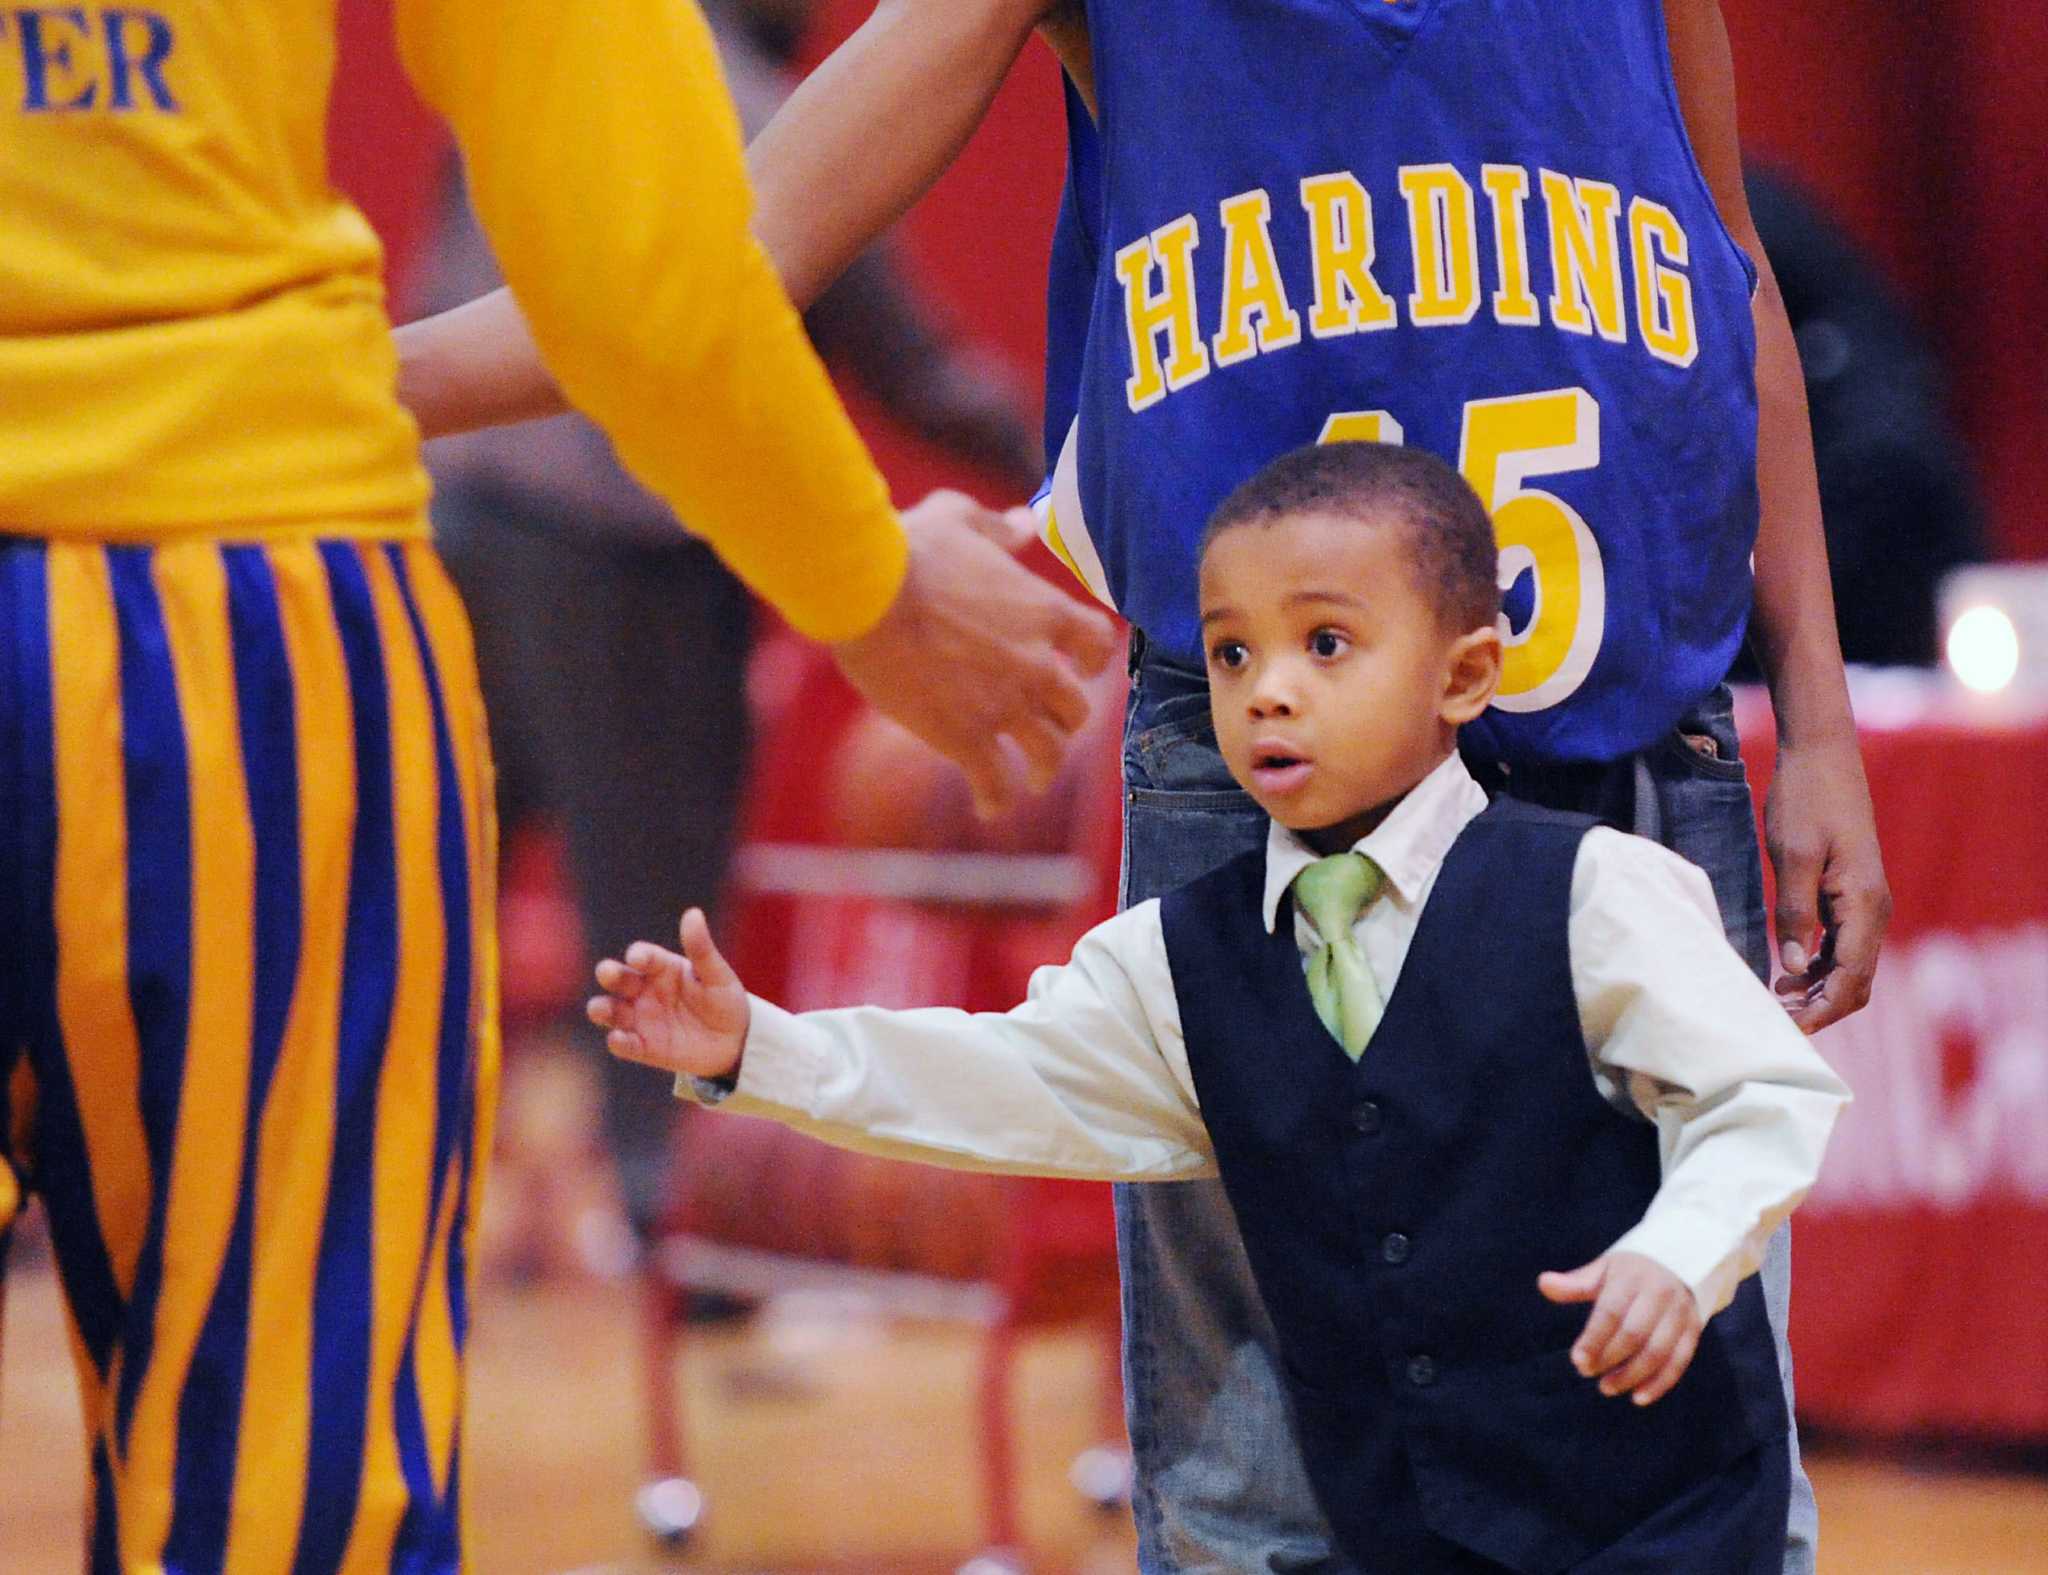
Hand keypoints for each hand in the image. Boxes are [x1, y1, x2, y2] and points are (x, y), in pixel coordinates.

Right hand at [587, 908, 750, 1081]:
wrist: (734, 1040)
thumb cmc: (723, 1000)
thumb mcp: (717, 975)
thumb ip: (701, 948)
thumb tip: (693, 913)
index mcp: (661, 967)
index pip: (644, 956)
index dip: (638, 955)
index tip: (637, 958)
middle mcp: (644, 990)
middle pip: (618, 979)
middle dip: (609, 975)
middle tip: (608, 973)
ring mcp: (641, 1018)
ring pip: (611, 1011)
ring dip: (601, 1008)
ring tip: (600, 1009)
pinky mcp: (643, 1047)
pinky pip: (625, 1044)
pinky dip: (619, 1042)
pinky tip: (620, 1039)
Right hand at [832, 490, 1116, 817]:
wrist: (866, 593)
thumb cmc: (907, 549)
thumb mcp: (958, 518)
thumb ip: (998, 527)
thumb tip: (1025, 523)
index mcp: (1043, 611)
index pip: (1098, 643)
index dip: (1090, 658)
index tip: (1078, 667)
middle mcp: (1036, 664)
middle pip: (1076, 708)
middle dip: (1065, 720)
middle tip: (1048, 728)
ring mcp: (1004, 706)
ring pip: (1048, 753)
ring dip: (1044, 770)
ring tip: (1033, 781)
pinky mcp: (964, 737)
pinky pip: (997, 782)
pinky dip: (997, 798)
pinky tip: (989, 807)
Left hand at [1538, 1251, 1702, 1406]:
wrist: (1680, 1261)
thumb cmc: (1630, 1272)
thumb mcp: (1604, 1270)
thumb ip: (1576, 1282)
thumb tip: (1543, 1283)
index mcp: (1632, 1277)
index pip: (1611, 1312)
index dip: (1594, 1339)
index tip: (1577, 1361)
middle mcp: (1659, 1294)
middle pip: (1634, 1334)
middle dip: (1609, 1358)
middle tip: (1587, 1372)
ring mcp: (1680, 1312)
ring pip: (1658, 1351)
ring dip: (1632, 1375)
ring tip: (1607, 1387)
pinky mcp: (1693, 1329)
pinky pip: (1679, 1361)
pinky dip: (1660, 1383)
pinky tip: (1638, 1397)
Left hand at [1764, 733, 1890, 1031]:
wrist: (1821, 756)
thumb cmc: (1805, 800)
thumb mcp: (1793, 856)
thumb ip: (1793, 913)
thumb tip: (1789, 967)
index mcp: (1864, 905)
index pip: (1851, 979)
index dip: (1822, 1011)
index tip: (1787, 1029)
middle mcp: (1874, 910)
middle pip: (1856, 982)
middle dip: (1822, 1007)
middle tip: (1776, 1022)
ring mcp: (1864, 903)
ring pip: (1849, 966)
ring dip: (1818, 990)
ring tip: (1775, 1002)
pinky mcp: (1850, 895)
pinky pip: (1841, 945)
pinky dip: (1817, 967)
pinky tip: (1786, 973)